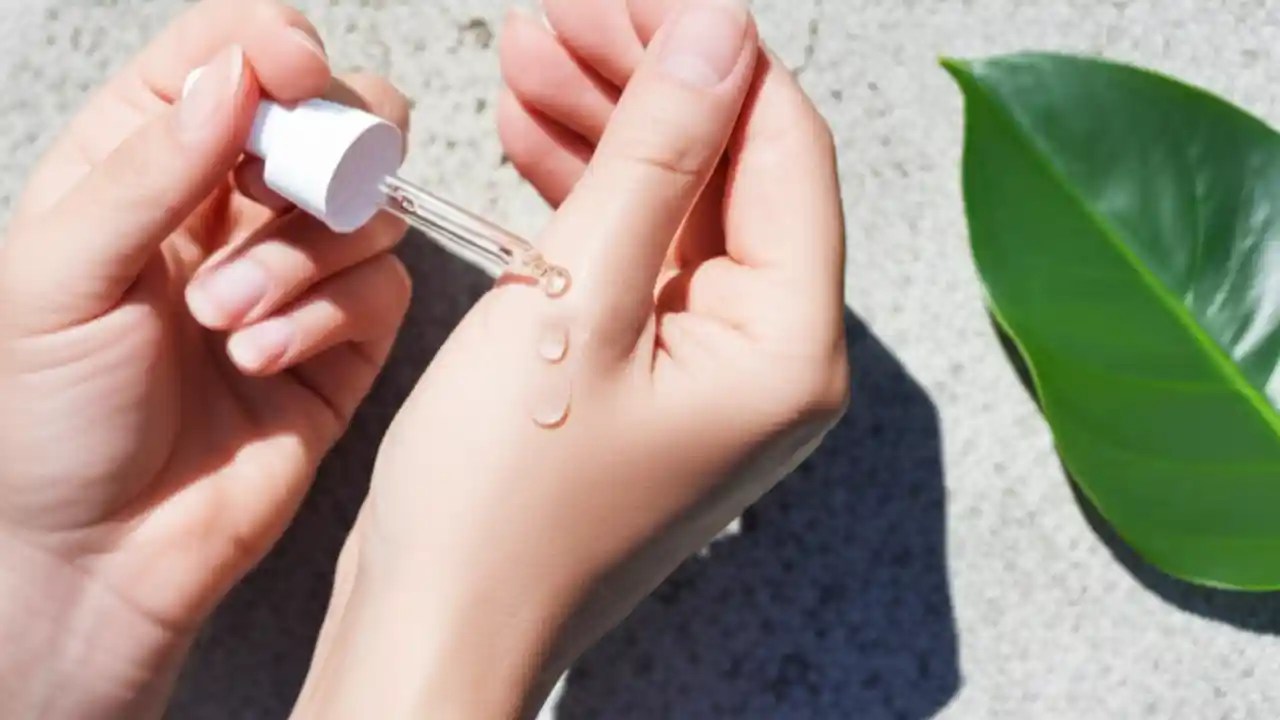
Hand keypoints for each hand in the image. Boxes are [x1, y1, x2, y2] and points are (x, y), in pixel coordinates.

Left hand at [0, 0, 409, 714]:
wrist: (98, 555)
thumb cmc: (46, 415)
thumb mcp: (60, 275)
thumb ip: (151, 166)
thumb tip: (240, 71)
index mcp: (145, 159)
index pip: (231, 54)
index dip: (274, 46)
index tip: (292, 71)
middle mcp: (232, 204)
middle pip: (334, 111)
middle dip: (325, 147)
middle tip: (282, 195)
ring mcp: (299, 272)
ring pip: (370, 201)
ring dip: (303, 257)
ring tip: (226, 323)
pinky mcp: (347, 341)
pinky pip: (383, 287)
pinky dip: (328, 317)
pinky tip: (259, 361)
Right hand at [298, 0, 847, 715]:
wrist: (437, 625)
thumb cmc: (496, 503)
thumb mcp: (575, 299)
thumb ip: (656, 155)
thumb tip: (716, 31)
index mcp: (786, 346)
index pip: (782, 148)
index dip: (709, 53)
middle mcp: (771, 357)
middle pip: (732, 171)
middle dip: (648, 82)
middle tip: (561, 15)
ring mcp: (713, 369)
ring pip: (679, 208)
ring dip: (610, 128)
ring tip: (528, 53)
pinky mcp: (656, 376)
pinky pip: (641, 259)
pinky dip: (591, 196)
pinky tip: (532, 134)